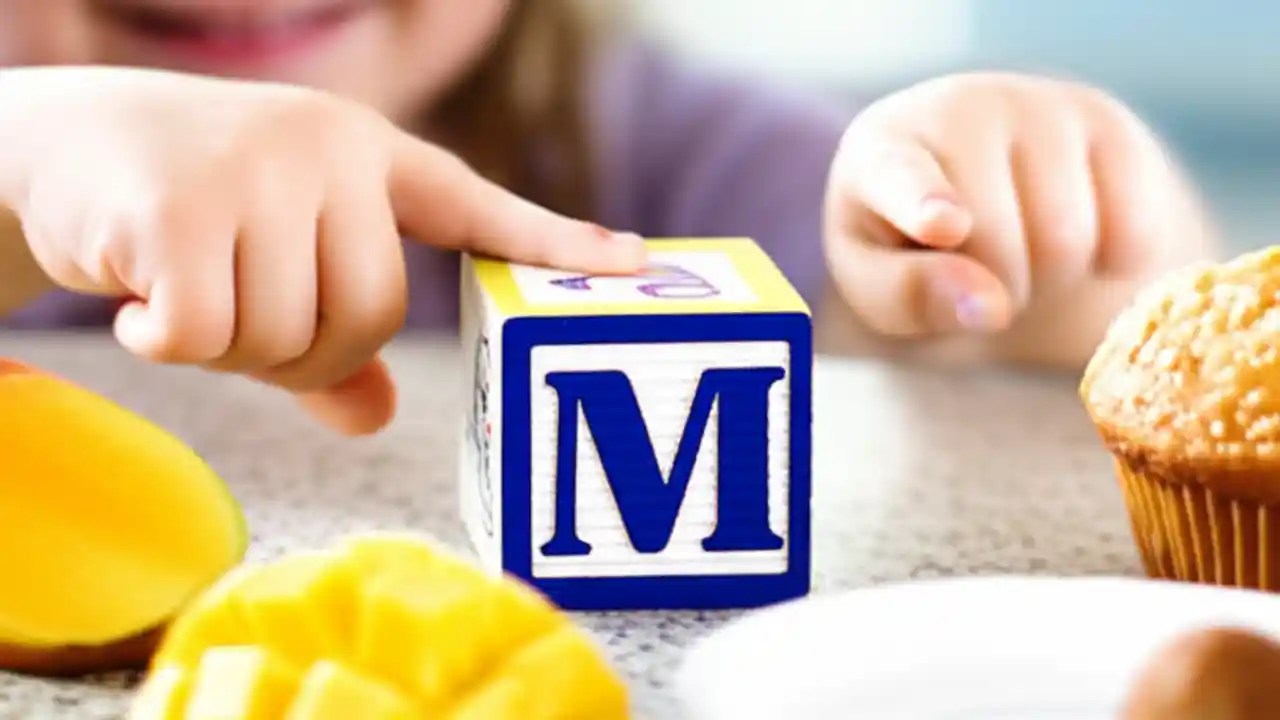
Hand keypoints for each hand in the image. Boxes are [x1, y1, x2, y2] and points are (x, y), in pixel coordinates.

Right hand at [0, 67, 644, 433]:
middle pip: (370, 316)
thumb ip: (331, 338)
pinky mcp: (181, 204)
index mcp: (368, 156)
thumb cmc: (188, 209)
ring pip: (287, 334)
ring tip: (182, 290)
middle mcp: (328, 150)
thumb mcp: (273, 260)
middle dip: (306, 351)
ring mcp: (258, 168)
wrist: (54, 142)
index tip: (634, 263)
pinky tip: (130, 294)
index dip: (556, 239)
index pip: (476, 205)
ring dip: (229, 347)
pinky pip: (204, 336)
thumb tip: (378, 419)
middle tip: (240, 320)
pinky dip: (163, 341)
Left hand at [823, 72, 1214, 363]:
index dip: (927, 203)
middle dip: (993, 289)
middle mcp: (958, 110)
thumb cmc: (908, 252)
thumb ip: (910, 296)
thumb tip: (986, 306)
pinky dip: (1110, 264)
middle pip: (997, 241)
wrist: (977, 205)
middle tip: (978, 276)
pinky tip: (1079, 243)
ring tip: (1020, 258)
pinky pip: (1132, 230)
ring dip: (1049, 282)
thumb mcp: (880, 288)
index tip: (946, 225)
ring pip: (1066, 239)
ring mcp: (1038, 107)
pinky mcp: (1108, 124)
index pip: (902, 177)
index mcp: (878, 151)